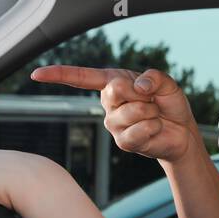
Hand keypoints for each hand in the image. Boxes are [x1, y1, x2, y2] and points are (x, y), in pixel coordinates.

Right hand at [30, 65, 199, 163]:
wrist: (182, 131)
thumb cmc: (168, 104)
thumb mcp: (165, 83)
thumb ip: (153, 78)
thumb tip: (138, 87)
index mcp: (113, 83)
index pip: (82, 77)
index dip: (59, 75)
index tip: (36, 75)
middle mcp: (108, 104)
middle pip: (115, 91)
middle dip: (140, 92)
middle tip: (151, 100)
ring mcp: (113, 124)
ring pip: (129, 112)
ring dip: (150, 112)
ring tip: (155, 115)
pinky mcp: (123, 142)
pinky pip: (136, 131)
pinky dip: (152, 127)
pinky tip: (156, 128)